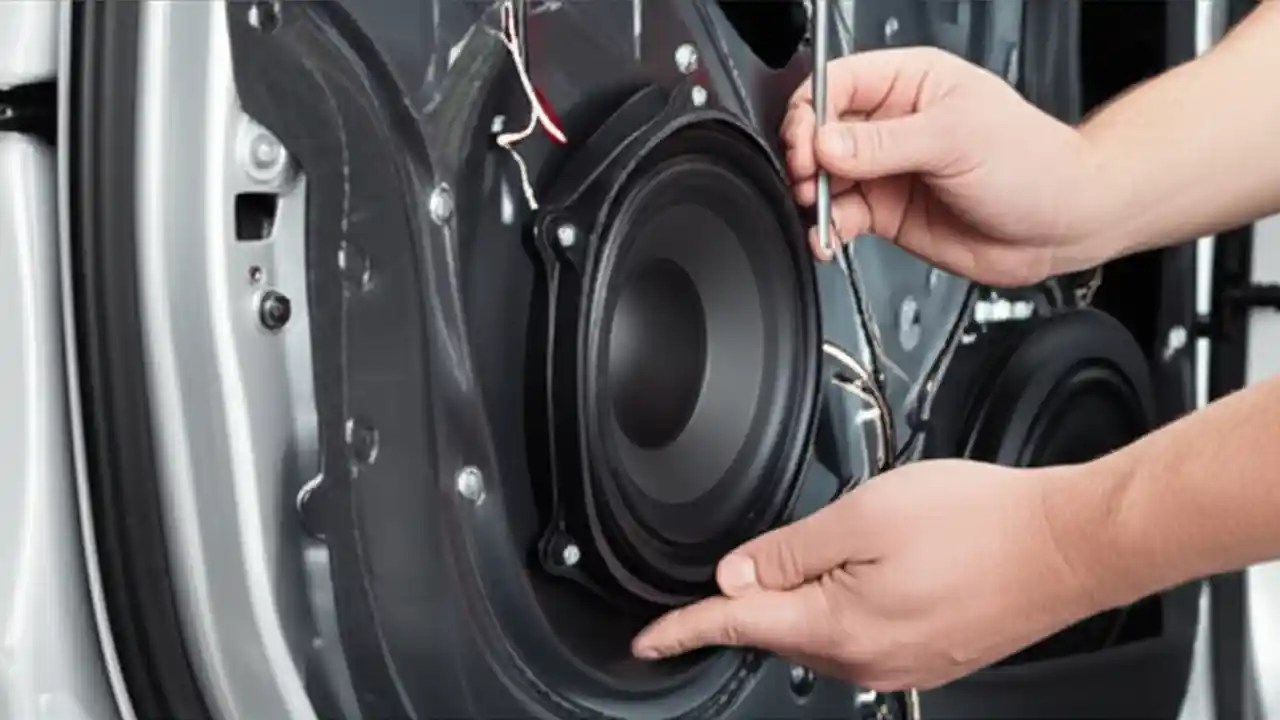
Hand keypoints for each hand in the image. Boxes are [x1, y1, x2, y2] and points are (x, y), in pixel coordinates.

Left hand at [631, 460, 1121, 690]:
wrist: (1068, 545)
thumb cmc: (980, 524)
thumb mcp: (865, 515)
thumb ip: (789, 550)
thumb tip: (737, 574)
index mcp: (838, 627)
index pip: (736, 626)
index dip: (684, 628)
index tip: (650, 639)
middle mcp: (867, 661)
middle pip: (780, 627)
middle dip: (761, 593)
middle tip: (782, 549)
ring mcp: (903, 665)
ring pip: (823, 631)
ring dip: (814, 594)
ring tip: (862, 544)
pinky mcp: (930, 656)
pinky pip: (863, 635)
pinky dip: (850, 604)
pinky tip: (882, 570)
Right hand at [783, 47, 1114, 285]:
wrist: (1063, 224)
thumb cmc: (1033, 163)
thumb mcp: (955, 140)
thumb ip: (883, 144)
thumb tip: (825, 142)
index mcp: (910, 82)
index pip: (835, 84)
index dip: (810, 113)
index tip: (808, 147)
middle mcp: (892, 123)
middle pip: (819, 132)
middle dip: (805, 159)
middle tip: (808, 182)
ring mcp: (887, 169)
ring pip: (825, 178)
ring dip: (813, 198)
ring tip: (820, 214)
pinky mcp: (887, 211)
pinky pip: (840, 217)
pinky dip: (827, 230)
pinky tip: (830, 238)